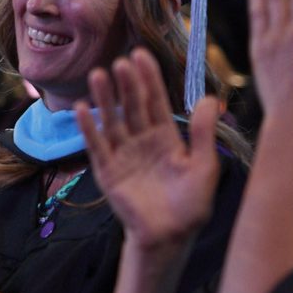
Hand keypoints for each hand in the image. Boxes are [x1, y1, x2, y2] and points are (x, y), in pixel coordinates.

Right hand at [76, 48, 219, 253]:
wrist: (170, 237)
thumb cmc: (191, 205)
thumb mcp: (204, 166)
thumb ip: (203, 133)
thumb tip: (209, 97)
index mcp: (166, 138)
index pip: (155, 101)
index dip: (149, 79)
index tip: (141, 55)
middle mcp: (142, 141)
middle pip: (132, 106)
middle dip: (127, 84)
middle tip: (121, 62)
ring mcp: (122, 155)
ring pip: (112, 120)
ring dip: (105, 99)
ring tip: (99, 75)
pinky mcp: (107, 171)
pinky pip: (96, 146)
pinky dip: (89, 128)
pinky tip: (83, 108)